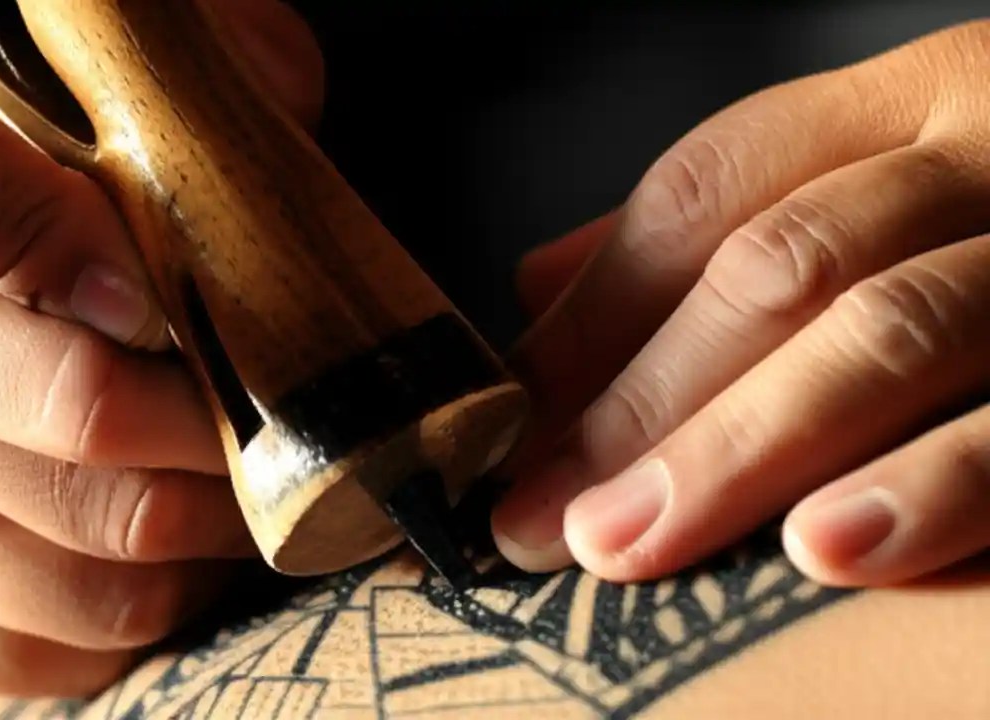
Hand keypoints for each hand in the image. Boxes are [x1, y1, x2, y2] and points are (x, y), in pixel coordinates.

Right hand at [0, 0, 322, 695]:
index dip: (82, 256)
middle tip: (269, 442)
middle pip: (68, 416)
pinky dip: (122, 627)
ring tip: (227, 510)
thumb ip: (194, 95)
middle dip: (210, 444)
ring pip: (71, 559)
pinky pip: (23, 648)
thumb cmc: (45, 215)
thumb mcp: (111, 123)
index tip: (160, 301)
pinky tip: (155, 571)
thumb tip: (283, 104)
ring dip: (187, 549)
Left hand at [492, 21, 989, 587]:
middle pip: (786, 267)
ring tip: (639, 543)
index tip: (506, 426)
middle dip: (651, 405)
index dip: (594, 317)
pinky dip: (948, 485)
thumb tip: (535, 291)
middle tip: (546, 524)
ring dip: (757, 447)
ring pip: (904, 332)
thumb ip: (725, 231)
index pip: (708, 192)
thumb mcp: (884, 174)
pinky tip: (843, 547)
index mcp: (907, 102)